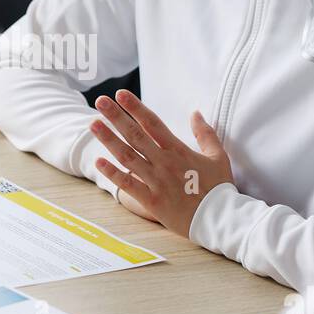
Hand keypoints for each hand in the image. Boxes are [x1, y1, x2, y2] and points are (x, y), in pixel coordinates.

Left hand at [90, 89, 233, 236]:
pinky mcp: (152, 201)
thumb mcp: (218, 156)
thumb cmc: (219, 188)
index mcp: (179, 150)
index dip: (135, 108)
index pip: (152, 124)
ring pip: (128, 156)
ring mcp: (156, 181)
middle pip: (135, 135)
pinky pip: (129, 185)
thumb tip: (195, 113)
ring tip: (93, 124)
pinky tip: (99, 162)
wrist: (220, 219)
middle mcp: (164, 162)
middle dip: (116, 117)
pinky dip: (113, 174)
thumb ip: (205, 133)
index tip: (121, 94)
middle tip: (100, 101)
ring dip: (109, 139)